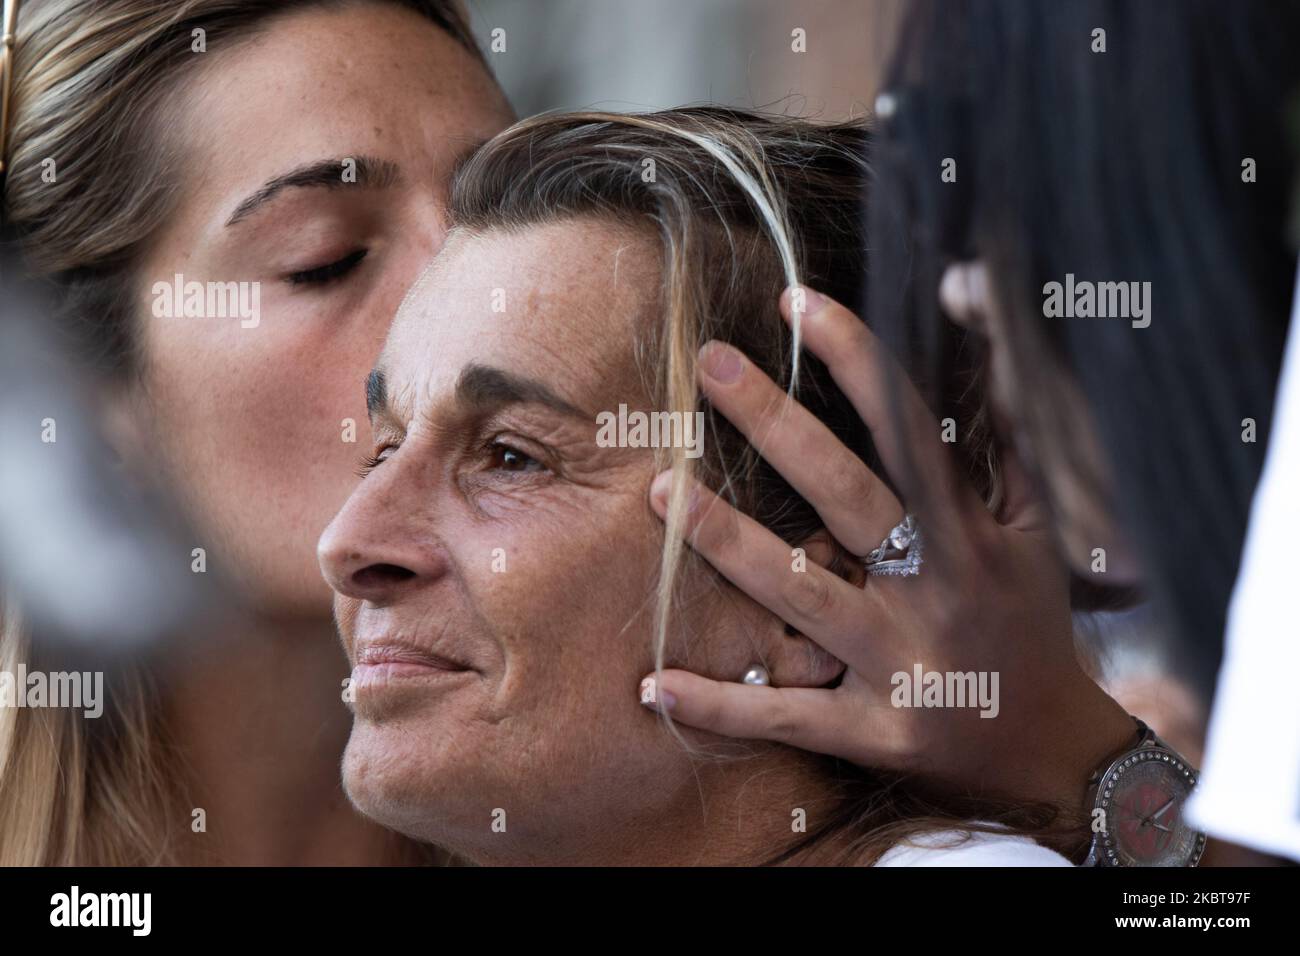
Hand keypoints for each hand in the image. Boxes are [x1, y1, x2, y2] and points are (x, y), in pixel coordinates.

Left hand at [641, 287, 1136, 811]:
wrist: (1053, 752)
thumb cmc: (1029, 619)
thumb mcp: (1037, 528)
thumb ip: (1006, 437)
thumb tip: (971, 326)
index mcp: (973, 534)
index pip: (911, 430)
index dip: (858, 361)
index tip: (798, 303)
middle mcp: (937, 593)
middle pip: (846, 495)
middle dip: (777, 423)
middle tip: (709, 362)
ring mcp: (902, 668)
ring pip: (802, 597)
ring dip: (728, 544)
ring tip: (662, 490)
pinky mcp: (874, 735)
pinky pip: (785, 718)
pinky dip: (718, 705)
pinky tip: (650, 685)